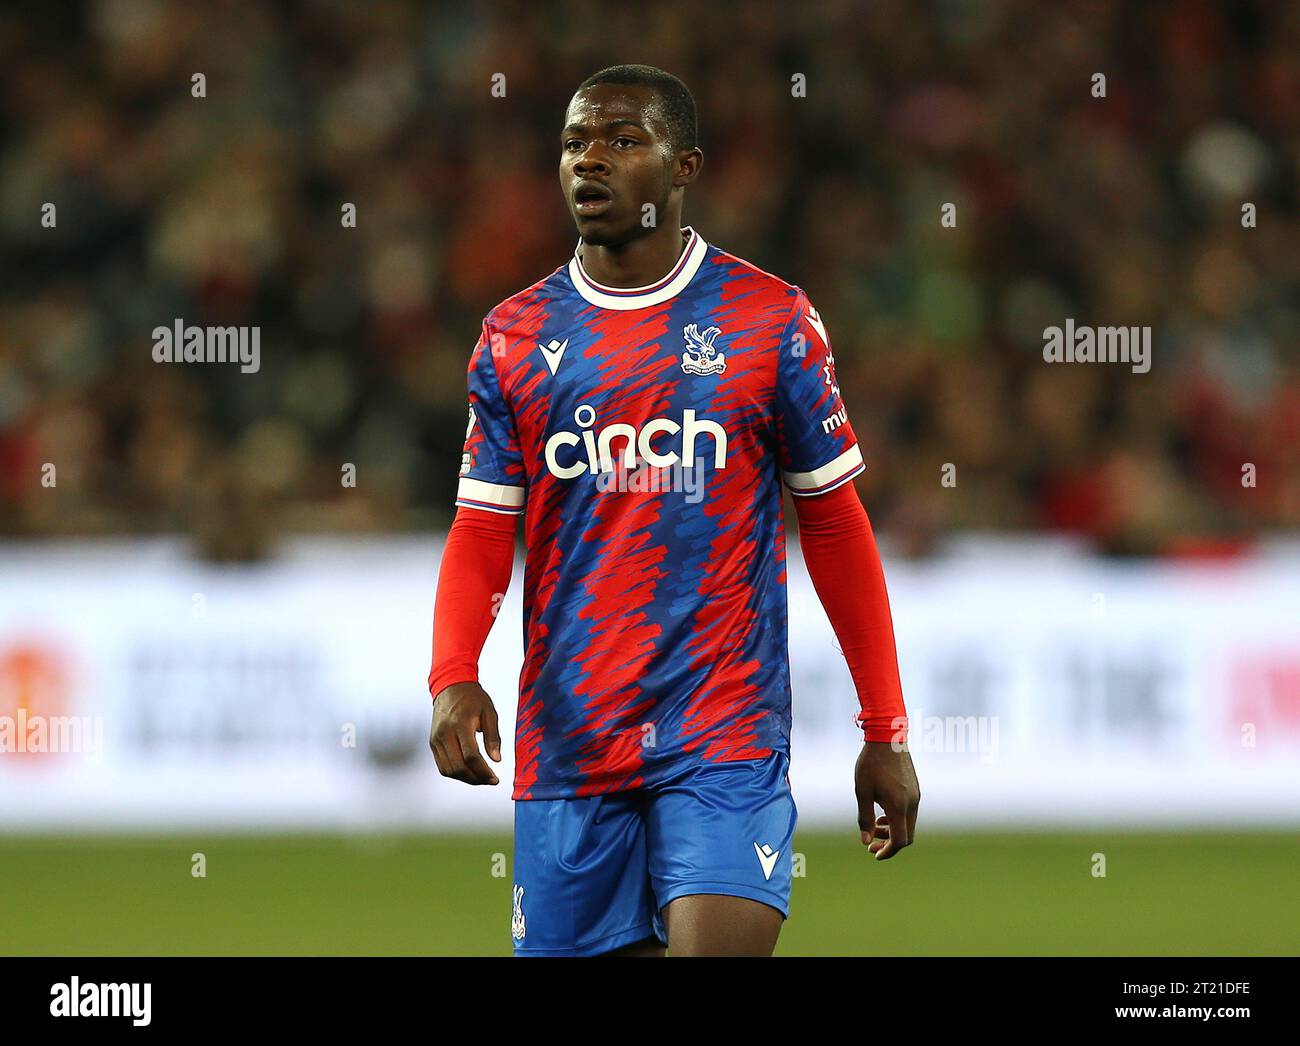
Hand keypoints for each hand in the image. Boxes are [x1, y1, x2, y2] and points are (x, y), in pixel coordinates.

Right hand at [429, 681, 502, 784]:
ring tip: (481, 778)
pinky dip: (456, 773)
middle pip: (458, 767)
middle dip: (476, 779)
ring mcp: (436, 740)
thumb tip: (496, 760)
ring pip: (449, 770)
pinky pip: (443, 766)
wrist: (451, 687)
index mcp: (460, 724)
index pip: (471, 755)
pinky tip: (469, 772)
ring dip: (466, 779)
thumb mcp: (489, 712)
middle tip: (490, 780)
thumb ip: (493, 737)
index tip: (495, 778)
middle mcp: (444, 734)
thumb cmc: (473, 698)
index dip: (483, 771)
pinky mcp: (433, 743)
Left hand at [854, 740, 919, 859]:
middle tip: (872, 845)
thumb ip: (865, 818)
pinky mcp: (915, 789)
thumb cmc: (871, 763)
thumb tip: (866, 842)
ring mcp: (916, 796)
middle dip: (889, 844)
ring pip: (909, 824)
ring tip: (875, 828)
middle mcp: (912, 803)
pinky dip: (898, 819)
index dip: (888, 851)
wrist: (887, 737)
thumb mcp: (862, 791)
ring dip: (893, 831)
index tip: (874, 854)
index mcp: (899, 806)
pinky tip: (882, 814)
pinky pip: (910, 812)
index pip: (900, 840)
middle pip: (906, 835)